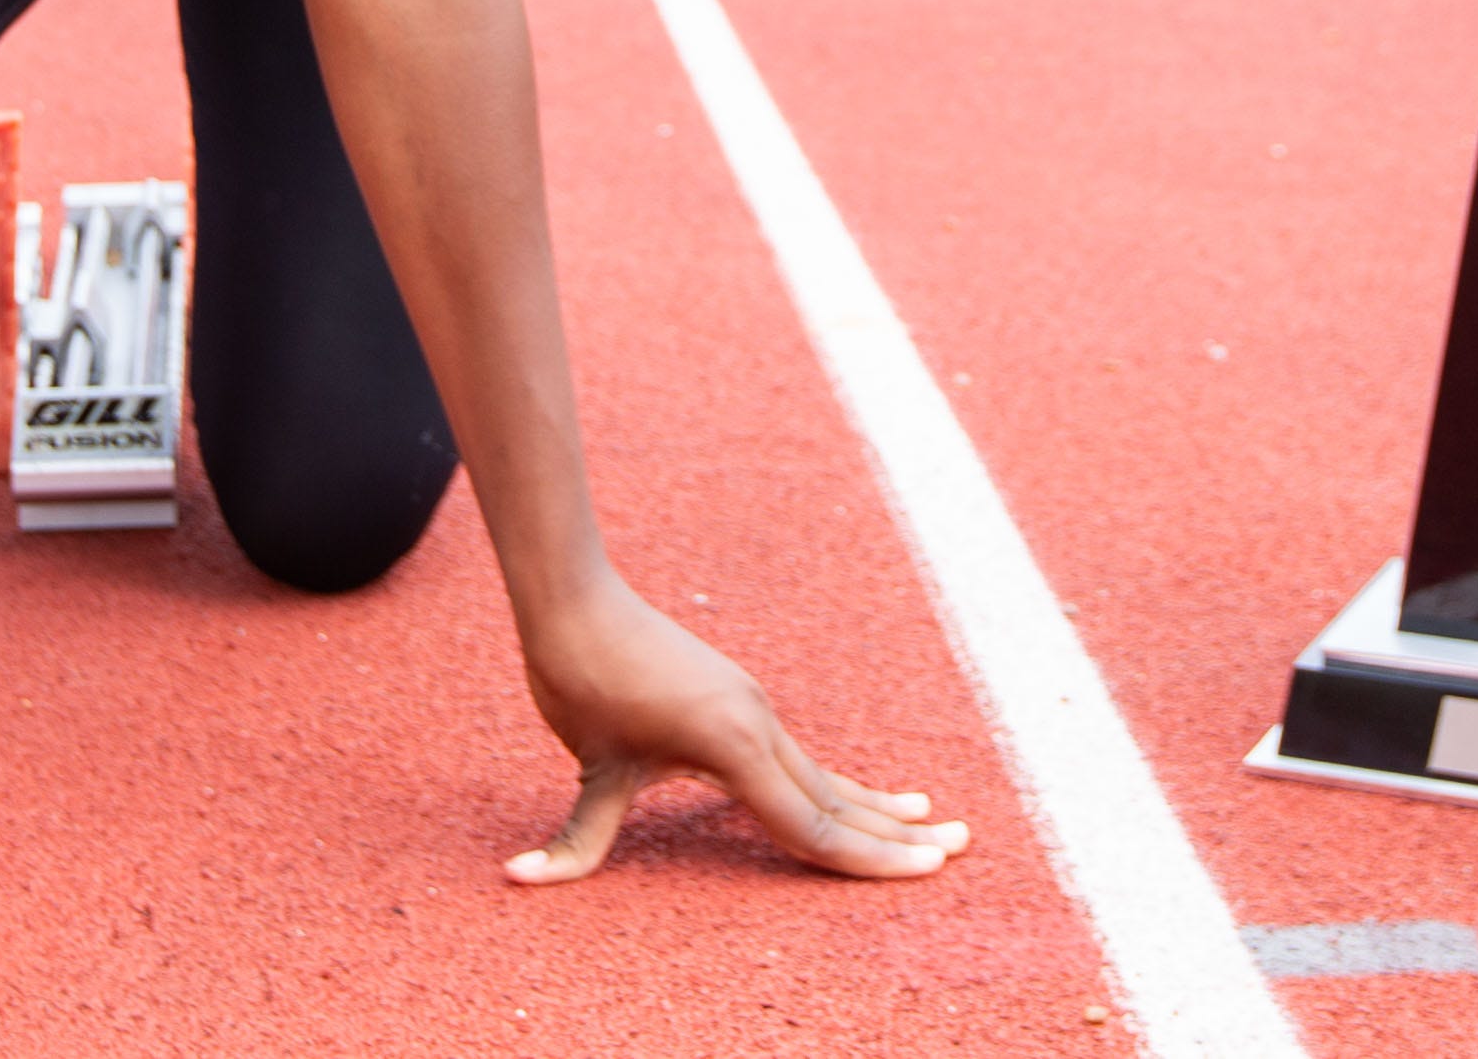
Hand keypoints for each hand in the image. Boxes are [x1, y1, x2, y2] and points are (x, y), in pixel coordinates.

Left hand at [505, 577, 967, 883]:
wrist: (576, 599)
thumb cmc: (581, 679)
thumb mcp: (588, 765)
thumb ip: (576, 838)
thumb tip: (518, 878)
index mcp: (733, 746)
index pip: (811, 823)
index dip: (867, 859)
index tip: (925, 872)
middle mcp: (758, 726)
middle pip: (837, 798)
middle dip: (897, 833)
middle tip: (959, 849)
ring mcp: (754, 708)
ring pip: (825, 774)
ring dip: (877, 805)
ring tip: (933, 820)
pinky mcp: (741, 700)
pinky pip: (800, 755)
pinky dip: (836, 781)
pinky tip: (859, 792)